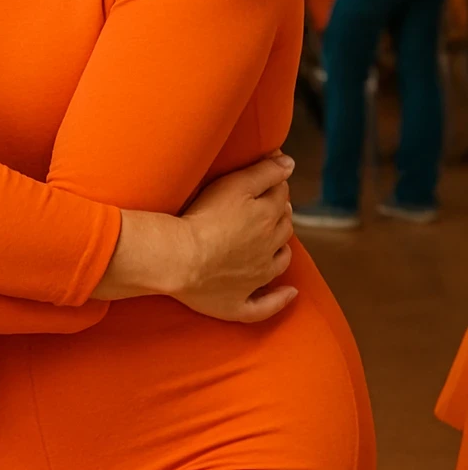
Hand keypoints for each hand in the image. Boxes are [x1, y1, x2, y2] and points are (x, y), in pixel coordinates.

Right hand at [174, 155, 295, 323]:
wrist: (180, 259)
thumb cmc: (204, 218)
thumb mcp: (235, 184)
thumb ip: (265, 172)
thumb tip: (290, 163)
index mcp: (267, 219)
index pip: (280, 197)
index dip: (276, 187)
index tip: (269, 181)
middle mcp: (268, 249)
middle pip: (283, 228)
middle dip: (279, 216)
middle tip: (269, 207)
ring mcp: (255, 279)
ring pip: (279, 261)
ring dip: (281, 249)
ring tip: (275, 241)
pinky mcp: (238, 304)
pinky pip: (265, 306)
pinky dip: (279, 300)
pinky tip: (290, 294)